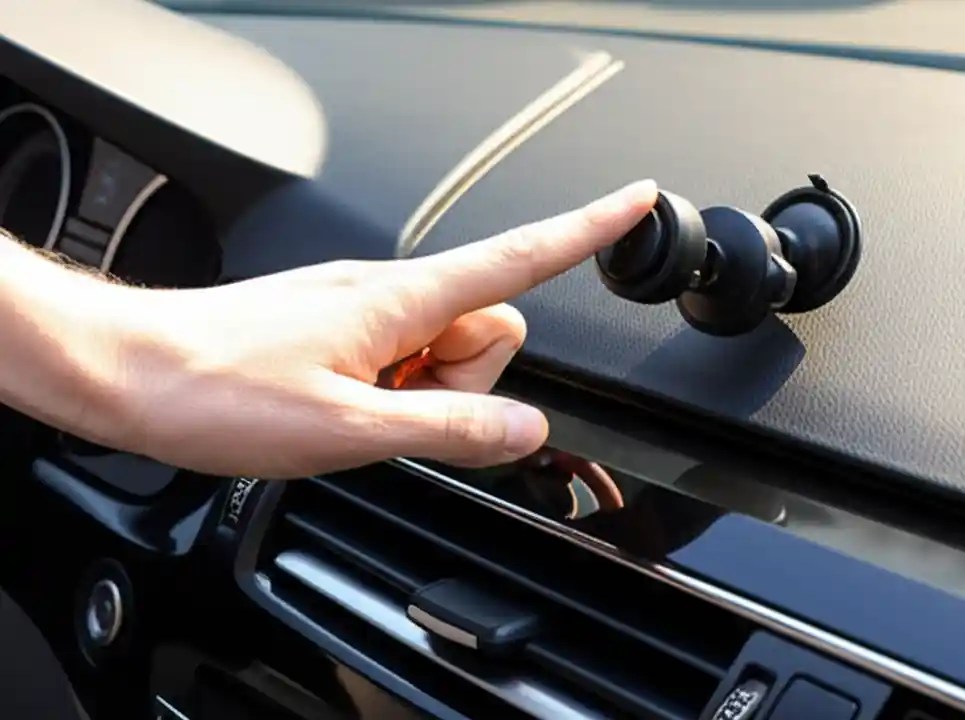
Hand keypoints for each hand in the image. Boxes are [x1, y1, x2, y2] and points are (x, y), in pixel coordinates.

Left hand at [88, 180, 656, 478]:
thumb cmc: (214, 388)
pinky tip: (337, 408)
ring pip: (442, 356)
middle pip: (487, 333)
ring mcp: (362, 312)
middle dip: (462, 386)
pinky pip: (401, 361)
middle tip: (393, 412)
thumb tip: (526, 431)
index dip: (585, 230)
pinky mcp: (339, 332)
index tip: (635, 204)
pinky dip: (388, 395)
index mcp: (401, 300)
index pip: (518, 259)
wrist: (126, 373)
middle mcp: (388, 294)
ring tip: (353, 411)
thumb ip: (449, 431)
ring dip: (420, 398)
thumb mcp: (346, 430)